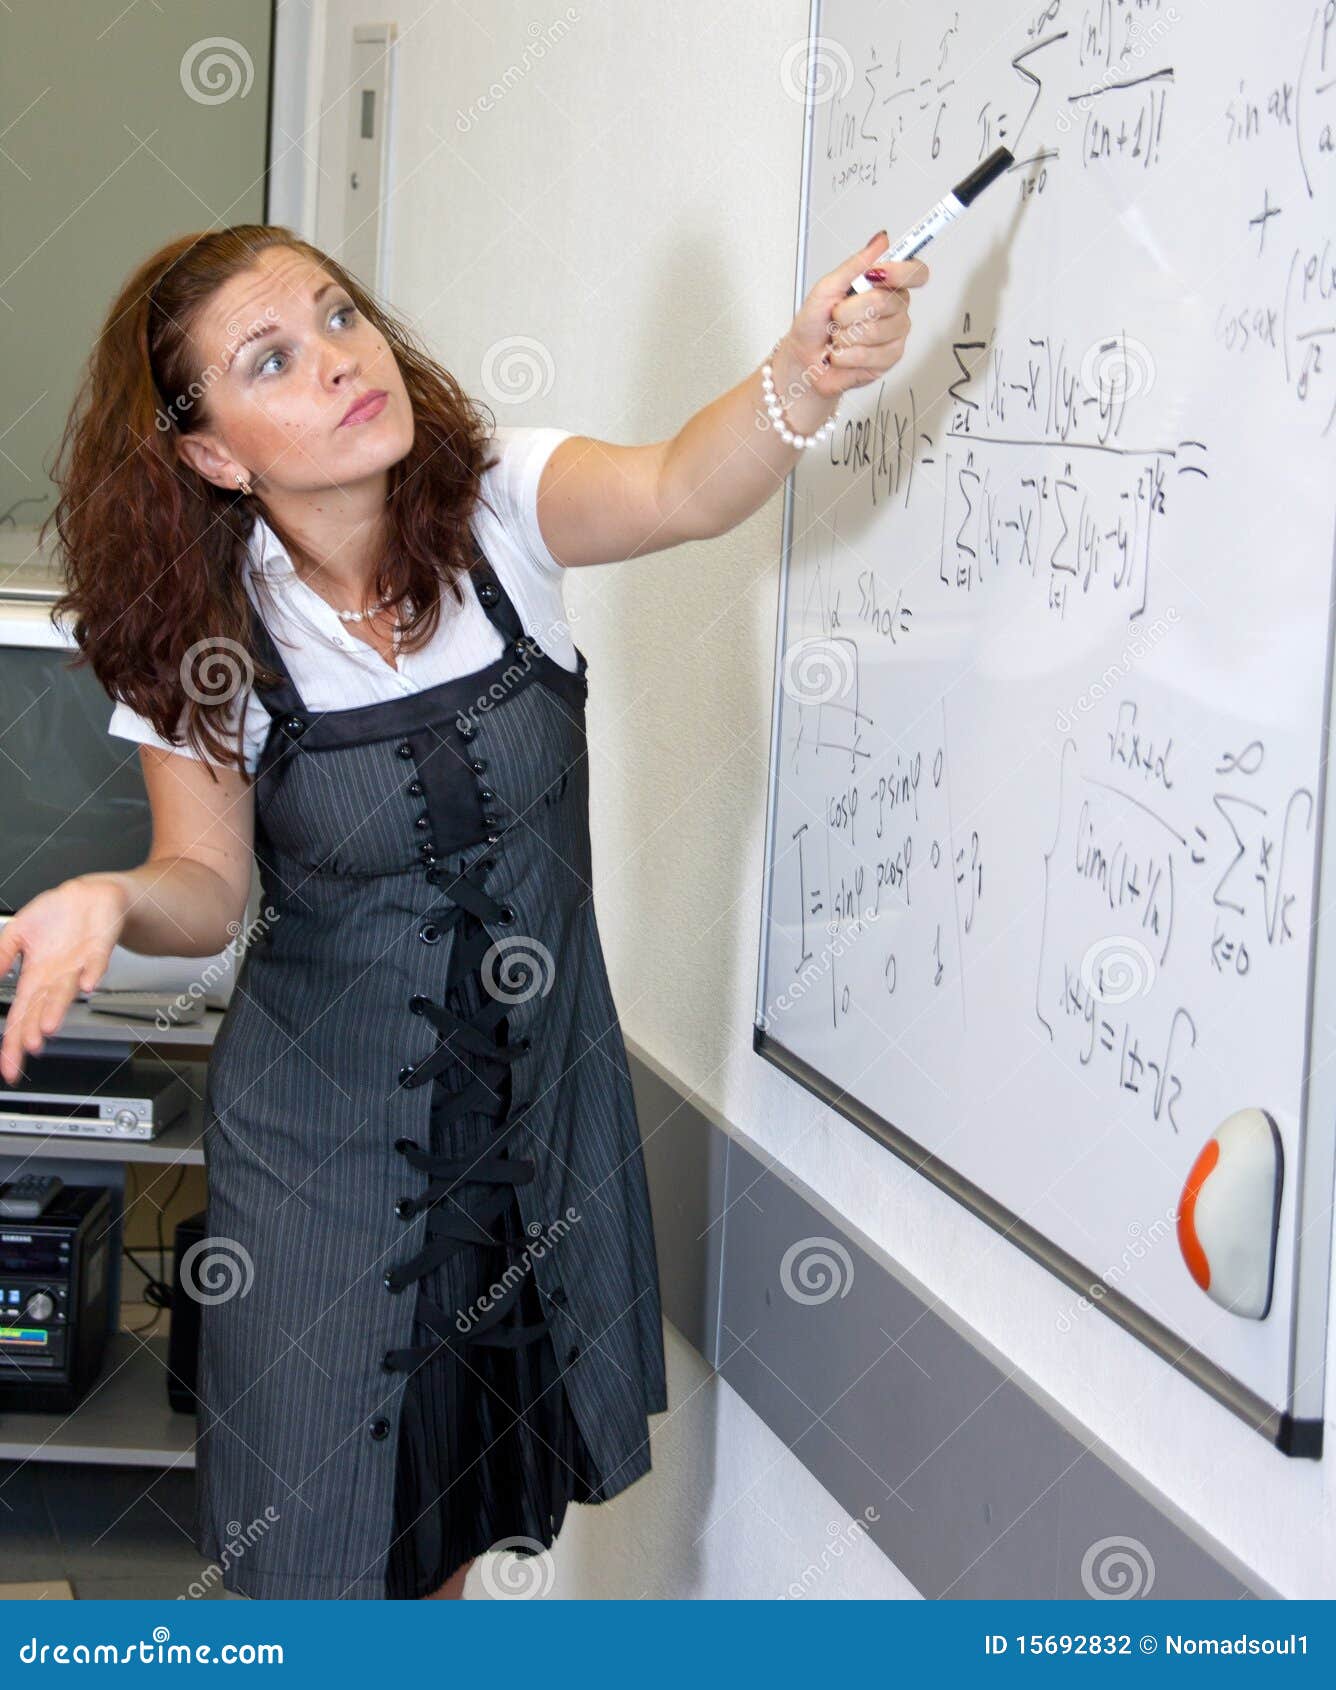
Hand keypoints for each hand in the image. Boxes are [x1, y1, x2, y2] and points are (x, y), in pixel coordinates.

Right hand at [0, 876, 129, 1083]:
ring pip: (66, 991)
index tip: (8, 1066)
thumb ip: (1, 955)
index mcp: (35, 976)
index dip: (13, 1040)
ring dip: (57, 1009)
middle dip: (33, 1032)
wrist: (90, 896)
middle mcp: (57, 976)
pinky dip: (92, 972)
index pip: (20, 1015)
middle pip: (42, 1011)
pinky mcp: (98, 948)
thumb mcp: (16, 933)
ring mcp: (78, 964)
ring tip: (48, 1027)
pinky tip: (86, 985)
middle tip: (26, 1051)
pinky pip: (96, 962)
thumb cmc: (56, 916)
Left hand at [774, 232, 929, 409]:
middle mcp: (894, 307)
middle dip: (851, 310)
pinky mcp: (889, 358)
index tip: (876, 273)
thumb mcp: (827, 287)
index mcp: (885, 284)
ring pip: (876, 330)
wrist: (804, 360)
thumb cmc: (814, 324)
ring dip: (846, 335)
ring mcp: (894, 333)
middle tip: (838, 315)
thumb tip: (881, 240)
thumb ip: (856, 263)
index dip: (901, 271)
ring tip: (839, 336)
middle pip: (887, 301)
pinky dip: (847, 354)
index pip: (915, 272)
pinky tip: (844, 353)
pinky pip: (870, 354)